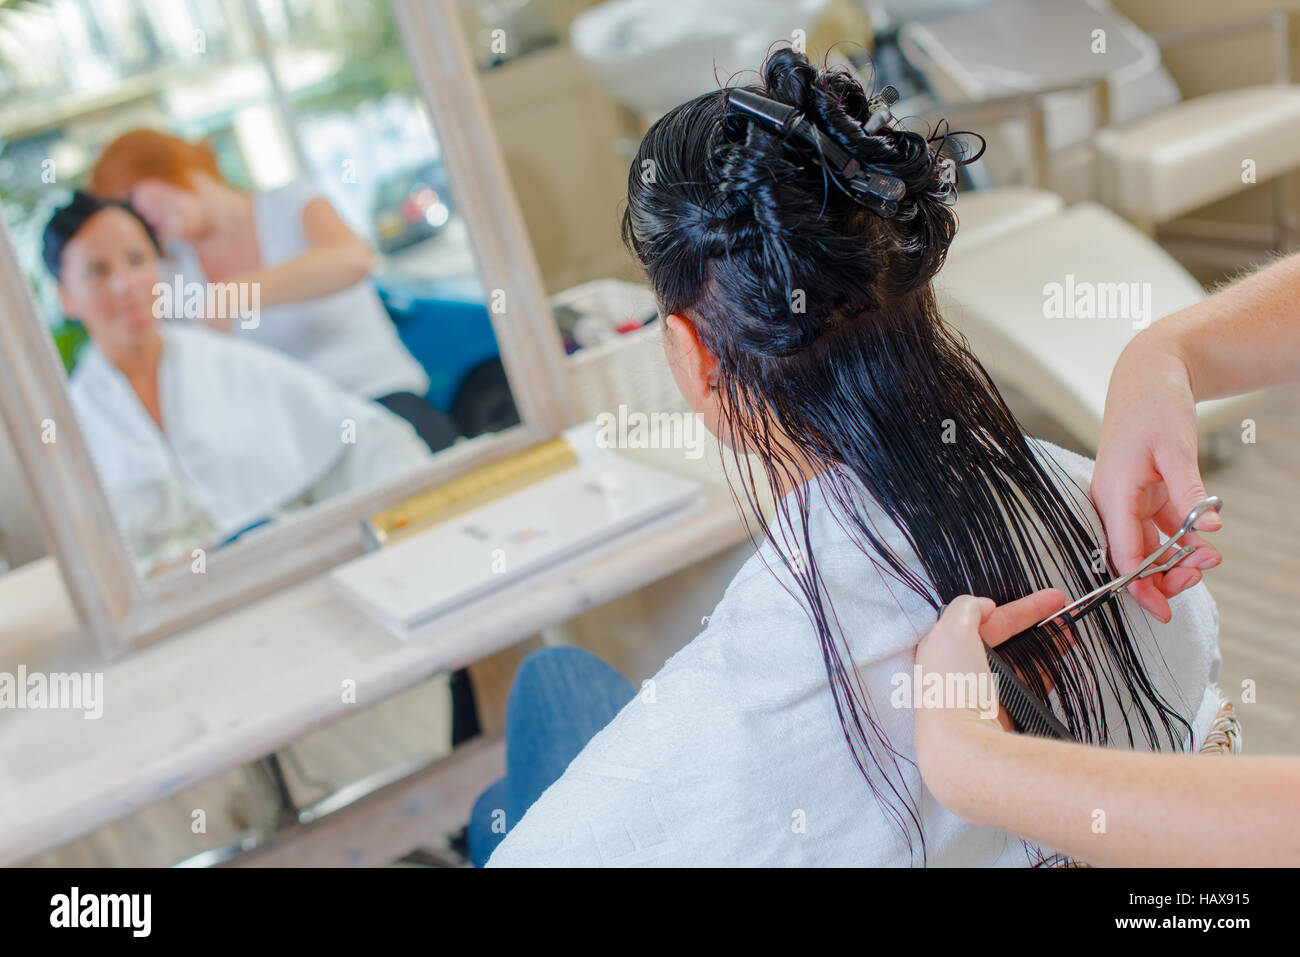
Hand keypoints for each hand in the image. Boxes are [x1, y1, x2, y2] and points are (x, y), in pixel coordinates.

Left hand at [913, 589, 1066, 735]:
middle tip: (1069, 617)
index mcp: (943, 649)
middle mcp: (960, 672)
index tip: (1052, 600)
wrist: (961, 749)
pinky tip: (1058, 668)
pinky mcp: (1000, 718)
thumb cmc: (951, 691)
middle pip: (1007, 641)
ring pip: (1020, 663)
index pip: (986, 620)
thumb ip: (966, 608)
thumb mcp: (950, 631)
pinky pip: (1026, 689)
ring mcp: (982, 696)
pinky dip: (1043, 676)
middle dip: (1040, 626)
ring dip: (1046, 649)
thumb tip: (982, 605)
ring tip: (1071, 637)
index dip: (1020, 608)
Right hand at [1091, 335, 1220, 621]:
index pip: (1123, 554)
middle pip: (1132, 557)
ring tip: (1211, 557)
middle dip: (1165, 575)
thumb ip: (1189, 495)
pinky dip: (1179, 542)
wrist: (1147, 374)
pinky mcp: (1141, 495)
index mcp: (1112, 493)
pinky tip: (1204, 544)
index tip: (1164, 612)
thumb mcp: (1176, 450)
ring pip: (1146, 547)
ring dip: (1176, 559)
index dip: (1141, 587)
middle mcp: (1112, 502)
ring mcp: (1125, 500)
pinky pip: (1157, 530)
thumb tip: (1207, 534)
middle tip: (1203, 574)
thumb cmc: (1154, 406)